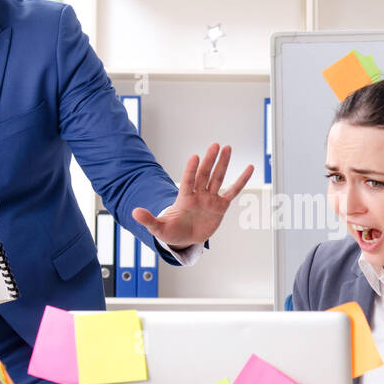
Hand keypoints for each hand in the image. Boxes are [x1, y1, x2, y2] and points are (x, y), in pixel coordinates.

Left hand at [132, 143, 253, 248]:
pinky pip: (232, 191)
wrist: (184, 239)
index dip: (191, 170)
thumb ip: (149, 220)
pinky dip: (241, 180)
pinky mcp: (220, 206)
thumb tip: (134, 212)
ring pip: (218, 178)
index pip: (188, 181)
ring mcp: (210, 199)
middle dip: (210, 160)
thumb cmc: (171, 232)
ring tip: (227, 148)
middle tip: (215, 145)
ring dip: (223, 164)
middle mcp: (198, 195)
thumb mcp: (158, 228)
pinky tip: (248, 168)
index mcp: (184, 199)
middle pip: (205, 175)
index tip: (195, 157)